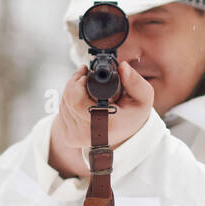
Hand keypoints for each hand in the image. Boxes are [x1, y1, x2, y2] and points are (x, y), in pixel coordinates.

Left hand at [48, 61, 153, 177]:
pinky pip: (61, 112)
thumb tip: (123, 67)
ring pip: (63, 103)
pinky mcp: (69, 138)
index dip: (78, 81)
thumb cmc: (132, 115)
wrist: (124, 136)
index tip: (87, 72)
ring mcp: (76, 138)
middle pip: (68, 99)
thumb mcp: (142, 98)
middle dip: (74, 81)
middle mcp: (89, 134)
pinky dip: (67, 101)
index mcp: (106, 125)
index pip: (76, 100)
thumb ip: (136, 82)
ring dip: (70, 89)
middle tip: (84, 73)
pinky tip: (79, 98)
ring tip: (83, 85)